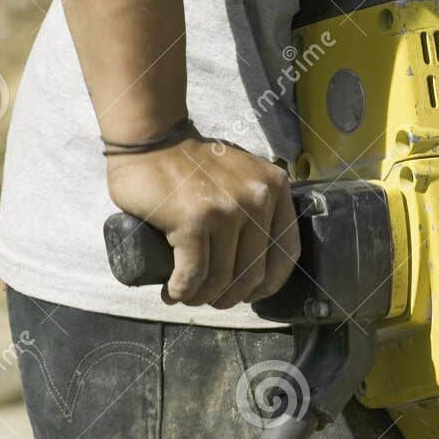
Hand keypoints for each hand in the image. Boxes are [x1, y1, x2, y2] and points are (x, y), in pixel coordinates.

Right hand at [107, 136, 299, 307]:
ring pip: (222, 279)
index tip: (251, 294)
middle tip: (211, 299)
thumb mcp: (243, 174)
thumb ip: (259, 201)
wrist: (151, 138)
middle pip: (253, 273)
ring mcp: (226, 210)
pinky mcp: (193, 222)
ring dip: (202, 298)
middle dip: (230, 297)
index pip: (287, 251)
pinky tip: (173, 291)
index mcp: (275, 188)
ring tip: (187, 295)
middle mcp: (257, 198)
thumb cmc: (192, 162)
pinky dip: (182, 291)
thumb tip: (262, 255)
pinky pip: (193, 275)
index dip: (270, 283)